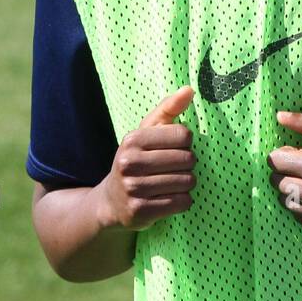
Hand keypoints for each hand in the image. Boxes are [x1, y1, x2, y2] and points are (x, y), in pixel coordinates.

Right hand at [97, 86, 196, 230]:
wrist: (111, 202)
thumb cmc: (135, 161)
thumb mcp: (146, 133)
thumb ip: (168, 109)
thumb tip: (190, 89)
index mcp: (132, 140)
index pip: (183, 135)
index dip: (185, 143)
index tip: (174, 148)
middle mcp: (129, 163)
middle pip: (188, 159)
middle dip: (188, 164)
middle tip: (174, 168)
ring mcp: (134, 189)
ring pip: (187, 181)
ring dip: (187, 183)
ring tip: (173, 183)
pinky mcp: (141, 211)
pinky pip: (182, 202)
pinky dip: (183, 201)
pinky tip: (170, 198)